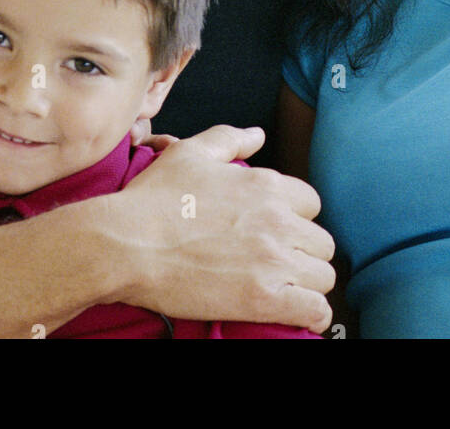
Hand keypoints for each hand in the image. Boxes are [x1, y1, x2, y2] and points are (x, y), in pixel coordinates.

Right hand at [113, 124, 334, 331]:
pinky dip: (311, 314)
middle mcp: (276, 220)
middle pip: (321, 242)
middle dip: (304, 252)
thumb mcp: (190, 153)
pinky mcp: (263, 299)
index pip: (311, 203)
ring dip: (308, 283)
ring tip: (286, 289)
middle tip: (278, 262)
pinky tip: (295, 312)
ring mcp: (272, 260)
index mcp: (265, 185)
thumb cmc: (154, 199)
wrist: (126, 244)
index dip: (295, 217)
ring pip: (323, 276)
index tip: (277, 231)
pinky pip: (314, 309)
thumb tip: (258, 135)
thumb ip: (230, 139)